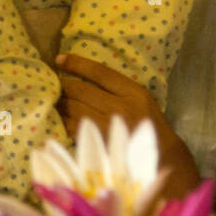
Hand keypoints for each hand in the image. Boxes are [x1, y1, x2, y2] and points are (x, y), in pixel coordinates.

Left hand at [56, 52, 199, 198]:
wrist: (162, 157)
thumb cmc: (148, 123)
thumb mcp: (140, 97)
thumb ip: (117, 87)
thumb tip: (83, 77)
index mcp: (132, 92)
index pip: (98, 72)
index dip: (76, 64)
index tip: (59, 59)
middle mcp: (118, 107)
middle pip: (80, 90)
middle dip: (63, 85)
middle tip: (52, 82)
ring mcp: (106, 126)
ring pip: (72, 109)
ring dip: (60, 102)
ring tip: (53, 98)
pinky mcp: (97, 143)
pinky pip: (72, 127)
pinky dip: (63, 120)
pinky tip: (59, 116)